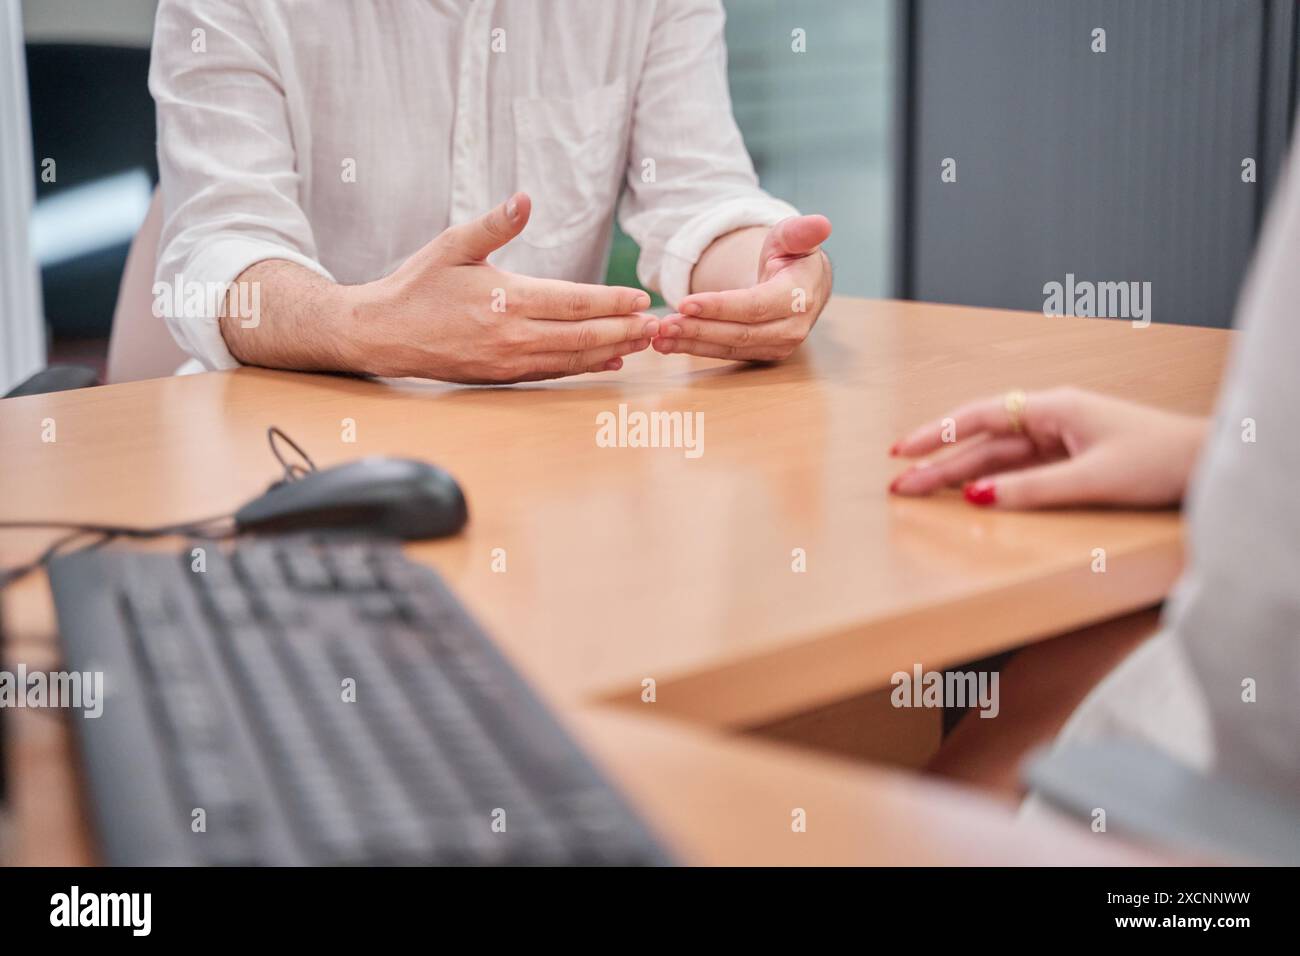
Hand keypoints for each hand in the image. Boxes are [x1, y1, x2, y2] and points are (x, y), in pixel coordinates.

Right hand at [347, 192, 657, 382]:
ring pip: (572, 358)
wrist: (382, 334)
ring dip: (612, 350)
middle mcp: (513, 336)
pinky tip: (606, 361)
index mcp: (506, 300)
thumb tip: (525, 199)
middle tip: (658, 325)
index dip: (612, 301)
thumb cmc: (417, 285)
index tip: (641, 298)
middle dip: (625, 330)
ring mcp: (509, 361)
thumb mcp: (452, 245)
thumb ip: (493, 224)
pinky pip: (553, 373)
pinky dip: (584, 367)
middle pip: (583, 335)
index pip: (574, 302)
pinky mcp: (503, 377)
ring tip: (643, 343)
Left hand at [654, 215, 832, 360]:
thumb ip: (801, 232)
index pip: (755, 306)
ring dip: (692, 344)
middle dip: (699, 330)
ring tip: (658, 338)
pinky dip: (696, 349)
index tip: (685, 304)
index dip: (720, 307)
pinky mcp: (762, 355)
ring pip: (730, 347)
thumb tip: (821, 223)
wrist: (804, 285)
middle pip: (739, 333)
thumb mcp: (793, 238)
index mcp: (799, 297)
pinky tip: (669, 344)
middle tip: (663, 325)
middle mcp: (792, 328)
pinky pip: (726, 353)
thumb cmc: (793, 257)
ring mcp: (778, 346)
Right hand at [888, 387, 1207, 508]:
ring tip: (919, 491)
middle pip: (982, 442)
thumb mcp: (1092, 478)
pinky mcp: (1072, 459)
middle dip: (938, 463)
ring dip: (959, 474)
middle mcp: (1052, 419)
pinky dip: (991, 481)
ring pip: (998, 457)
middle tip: (898, 486)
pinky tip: (967, 493)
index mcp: (1054, 408)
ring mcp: (1061, 439)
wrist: (1208, 461)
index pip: (979, 417)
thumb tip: (977, 498)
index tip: (901, 451)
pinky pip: (1020, 469)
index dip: (936, 434)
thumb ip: (1031, 490)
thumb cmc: (1161, 459)